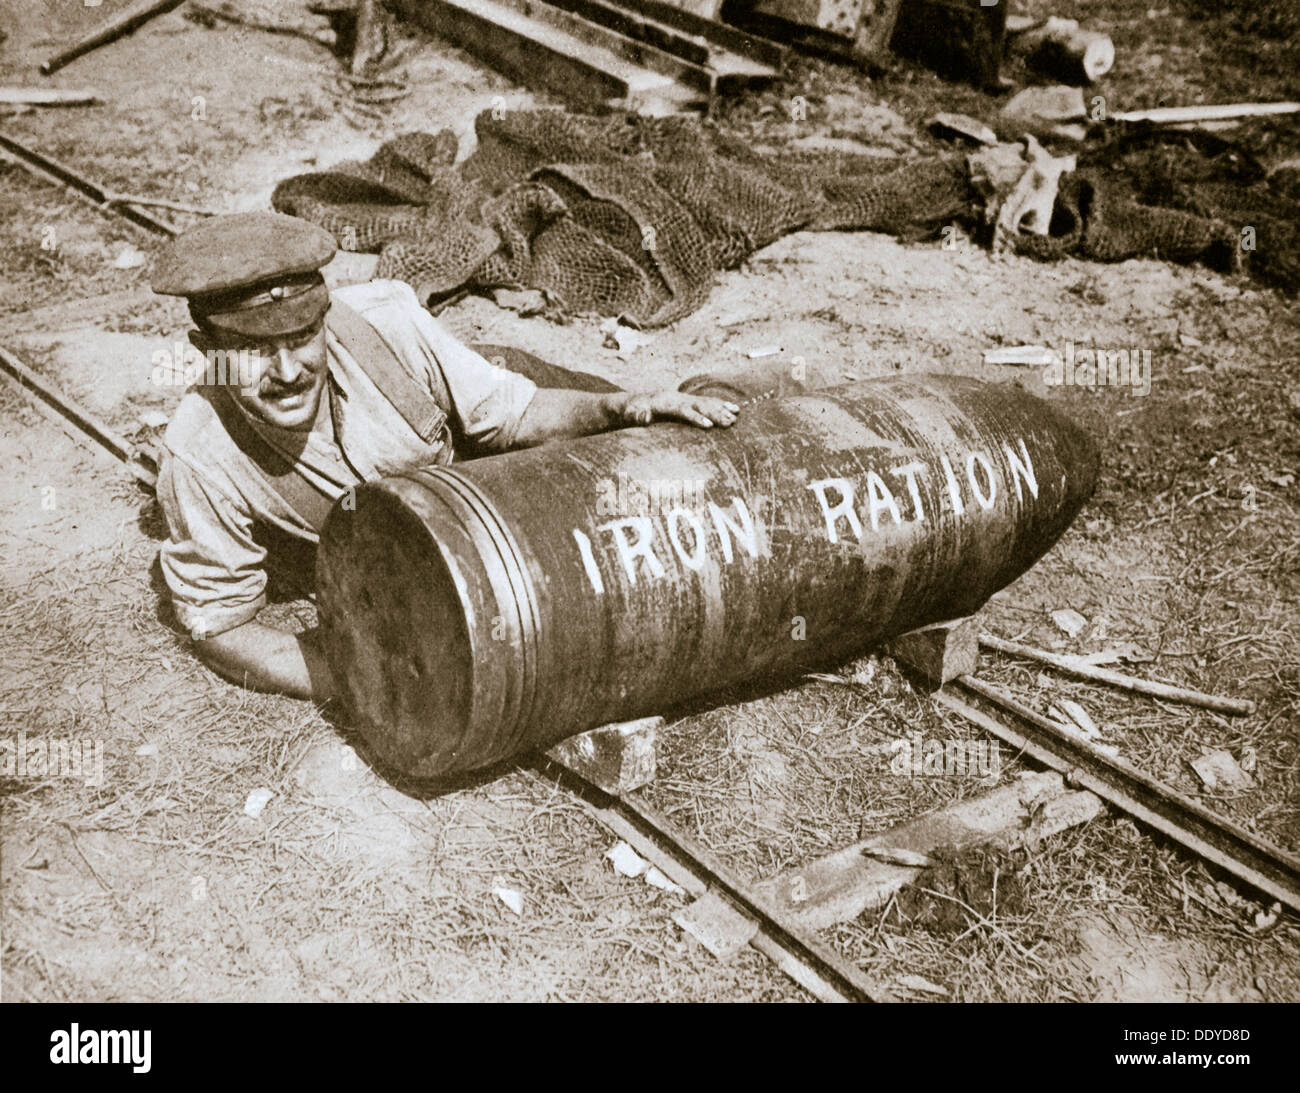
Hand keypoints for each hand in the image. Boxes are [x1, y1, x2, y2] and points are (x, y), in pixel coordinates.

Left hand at [621, 391, 739, 428]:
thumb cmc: (631, 411)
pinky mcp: (689, 401)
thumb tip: (644, 418)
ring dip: (721, 409)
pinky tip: (735, 409)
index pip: (683, 410)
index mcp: (665, 402)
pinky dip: (722, 404)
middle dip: (715, 413)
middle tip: (729, 423)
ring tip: (735, 417)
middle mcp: (678, 398)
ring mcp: (684, 398)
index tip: (708, 425)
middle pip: (699, 404)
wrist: (633, 402)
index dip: (696, 417)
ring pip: (706, 402)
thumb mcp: (630, 413)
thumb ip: (637, 415)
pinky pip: (708, 401)